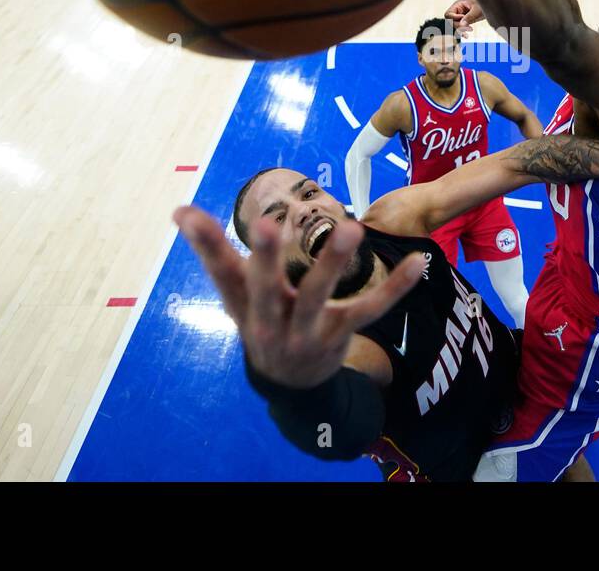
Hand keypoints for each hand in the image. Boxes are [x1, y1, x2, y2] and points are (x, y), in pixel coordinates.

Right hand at [174, 207, 422, 388]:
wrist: (292, 387)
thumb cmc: (263, 321)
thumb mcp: (237, 295)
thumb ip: (214, 254)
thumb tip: (179, 211)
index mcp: (242, 306)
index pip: (219, 274)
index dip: (204, 245)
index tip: (186, 214)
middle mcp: (269, 322)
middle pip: (265, 290)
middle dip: (265, 259)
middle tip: (267, 223)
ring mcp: (305, 331)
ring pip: (318, 296)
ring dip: (333, 262)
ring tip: (351, 228)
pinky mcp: (340, 334)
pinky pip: (370, 309)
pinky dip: (396, 287)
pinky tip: (419, 261)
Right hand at [444, 0, 483, 33]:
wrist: (491, 5)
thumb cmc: (484, 3)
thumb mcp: (477, 10)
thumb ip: (469, 17)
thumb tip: (461, 25)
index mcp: (458, 5)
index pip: (448, 14)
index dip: (454, 18)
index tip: (463, 19)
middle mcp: (457, 11)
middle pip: (450, 21)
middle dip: (458, 26)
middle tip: (468, 28)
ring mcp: (460, 17)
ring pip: (454, 26)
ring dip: (460, 31)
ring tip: (467, 35)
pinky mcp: (464, 21)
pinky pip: (460, 28)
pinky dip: (462, 32)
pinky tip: (466, 35)